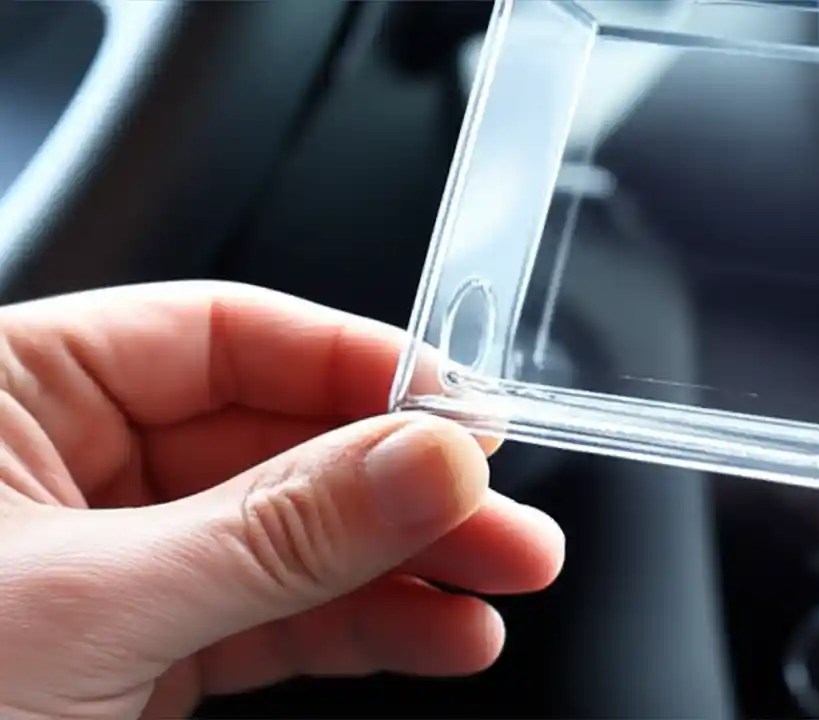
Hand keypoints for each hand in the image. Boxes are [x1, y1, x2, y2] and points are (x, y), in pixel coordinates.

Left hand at [0, 281, 563, 719]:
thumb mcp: (91, 606)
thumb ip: (274, 531)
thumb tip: (424, 460)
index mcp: (14, 391)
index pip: (223, 336)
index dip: (354, 366)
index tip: (458, 412)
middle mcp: (66, 465)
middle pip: (280, 442)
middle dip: (403, 489)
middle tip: (505, 518)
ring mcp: (114, 563)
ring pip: (292, 539)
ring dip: (406, 567)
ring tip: (501, 587)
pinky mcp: (140, 650)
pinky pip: (273, 619)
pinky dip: (361, 631)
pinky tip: (436, 636)